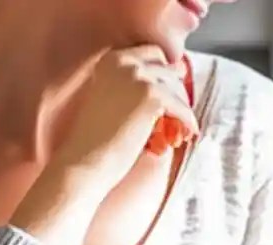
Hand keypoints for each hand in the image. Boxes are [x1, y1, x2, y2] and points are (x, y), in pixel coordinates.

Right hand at [8, 46, 196, 244]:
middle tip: (178, 116)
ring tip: (180, 130)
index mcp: (110, 60)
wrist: (84, 161)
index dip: (165, 75)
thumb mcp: (112, 100)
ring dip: (182, 110)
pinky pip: (182, 108)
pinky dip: (187, 122)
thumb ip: (134, 88)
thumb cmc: (96, 140)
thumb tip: (172, 83)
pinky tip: (187, 135)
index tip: (171, 95)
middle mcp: (124, 62)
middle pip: (168, 69)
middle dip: (176, 92)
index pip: (152, 54)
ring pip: (177, 89)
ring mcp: (138, 76)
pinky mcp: (152, 96)